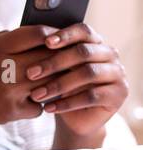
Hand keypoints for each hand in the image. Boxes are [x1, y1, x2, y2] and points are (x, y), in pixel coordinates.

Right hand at [0, 24, 66, 136]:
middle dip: (58, 57)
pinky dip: (40, 104)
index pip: (36, 33)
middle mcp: (3, 68)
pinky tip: (33, 99)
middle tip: (65, 58)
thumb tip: (31, 33)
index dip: (53, 34)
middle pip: (48, 57)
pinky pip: (40, 106)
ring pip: (49, 82)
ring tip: (53, 79)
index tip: (58, 37)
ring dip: (53, 81)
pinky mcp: (10, 112)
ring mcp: (9, 91)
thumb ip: (1, 37)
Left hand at [24, 22, 128, 140]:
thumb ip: (52, 56)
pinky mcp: (118, 94)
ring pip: (87, 74)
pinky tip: (49, 108)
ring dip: (58, 85)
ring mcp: (118, 74)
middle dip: (54, 63)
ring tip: (37, 95)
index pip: (83, 31)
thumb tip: (34, 42)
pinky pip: (91, 96)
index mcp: (96, 42)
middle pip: (83, 53)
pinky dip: (67, 103)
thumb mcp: (56, 70)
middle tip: (31, 73)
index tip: (45, 42)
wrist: (76, 118)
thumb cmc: (63, 88)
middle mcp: (110, 55)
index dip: (65, 35)